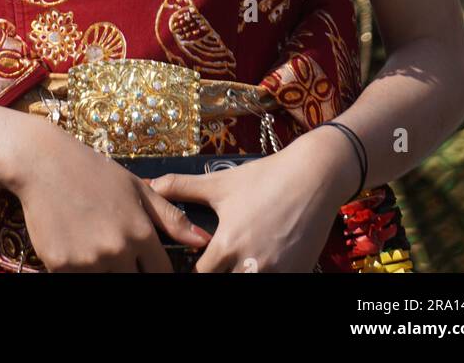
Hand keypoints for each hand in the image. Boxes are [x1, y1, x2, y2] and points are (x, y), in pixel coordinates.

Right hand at [8, 120, 212, 272]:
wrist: (43, 163)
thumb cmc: (93, 172)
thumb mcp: (136, 188)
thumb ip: (170, 218)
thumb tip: (202, 240)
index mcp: (140, 232)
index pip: (161, 274)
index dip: (157, 271)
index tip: (147, 263)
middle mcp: (116, 251)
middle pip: (133, 282)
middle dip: (129, 270)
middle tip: (117, 248)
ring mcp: (87, 262)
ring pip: (105, 282)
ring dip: (103, 270)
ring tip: (94, 240)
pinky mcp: (60, 266)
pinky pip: (76, 279)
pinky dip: (78, 268)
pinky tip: (75, 244)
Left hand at [149, 137, 346, 272]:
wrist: (313, 175)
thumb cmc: (264, 178)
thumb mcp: (220, 183)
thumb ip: (181, 187)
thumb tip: (150, 184)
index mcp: (227, 244)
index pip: (199, 277)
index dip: (193, 272)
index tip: (193, 264)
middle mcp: (251, 263)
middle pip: (224, 285)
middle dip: (218, 276)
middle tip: (216, 263)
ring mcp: (276, 272)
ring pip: (248, 288)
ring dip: (240, 277)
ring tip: (236, 264)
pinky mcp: (298, 273)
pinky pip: (276, 284)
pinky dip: (265, 276)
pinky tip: (261, 264)